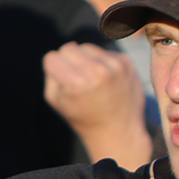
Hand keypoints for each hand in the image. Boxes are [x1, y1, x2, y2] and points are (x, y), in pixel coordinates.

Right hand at [43, 42, 150, 166]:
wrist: (118, 132)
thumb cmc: (83, 117)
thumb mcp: (56, 101)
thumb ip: (51, 73)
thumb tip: (68, 46)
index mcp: (77, 83)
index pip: (53, 58)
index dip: (54, 69)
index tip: (62, 82)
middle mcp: (97, 72)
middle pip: (69, 48)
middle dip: (68, 62)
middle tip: (76, 80)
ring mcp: (114, 66)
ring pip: (87, 48)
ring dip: (86, 60)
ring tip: (91, 81)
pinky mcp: (126, 63)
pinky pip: (104, 52)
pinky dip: (102, 63)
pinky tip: (106, 81)